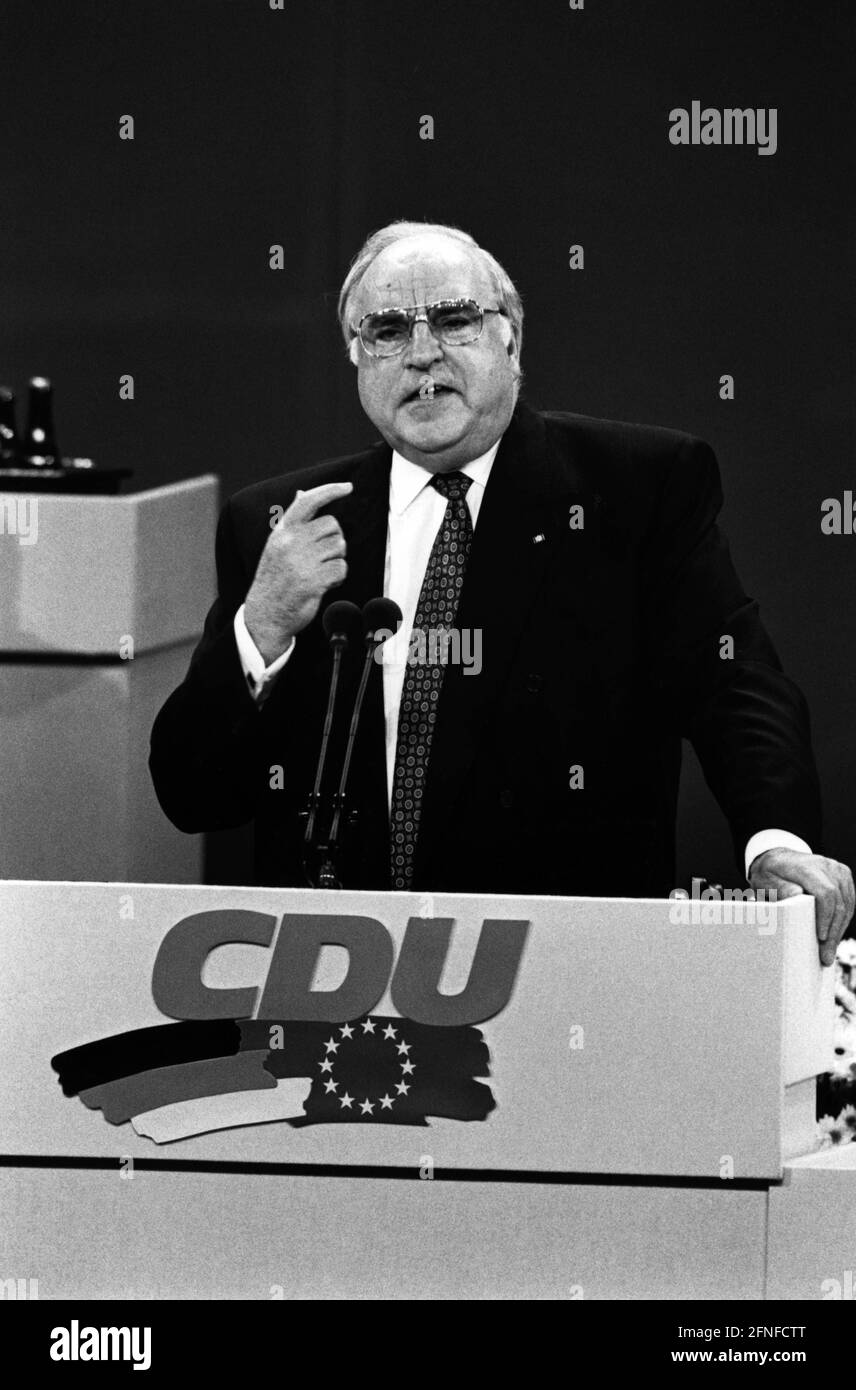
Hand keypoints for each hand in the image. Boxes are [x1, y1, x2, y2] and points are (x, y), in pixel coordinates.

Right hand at [244, 481, 352, 662]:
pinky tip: (324, 584)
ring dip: (336, 560)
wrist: (265, 614)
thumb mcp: (277, 546)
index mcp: (282, 532)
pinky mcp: (312, 580)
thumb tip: (303, 494)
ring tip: (320, 572)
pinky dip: (338, 577)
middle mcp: (290, 542)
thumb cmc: (275, 579)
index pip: (308, 502)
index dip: (330, 491)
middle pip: (333, 525)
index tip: (348, 487)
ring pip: (339, 546)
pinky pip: (341, 568)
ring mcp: (301, 561)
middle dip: (335, 540)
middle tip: (323, 557)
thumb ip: (292, 523)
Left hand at [748, 849, 854, 966]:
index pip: (825, 893)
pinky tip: (834, 935)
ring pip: (847, 903)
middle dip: (833, 931)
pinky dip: (843, 920)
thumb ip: (781, 889)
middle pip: (838, 901)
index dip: (826, 917)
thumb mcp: (765, 882)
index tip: (821, 938)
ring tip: (829, 951)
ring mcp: (836, 869)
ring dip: (840, 929)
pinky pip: (849, 900)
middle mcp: (825, 865)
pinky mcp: (842, 875)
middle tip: (826, 956)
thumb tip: (797, 897)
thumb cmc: (770, 873)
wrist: (778, 858)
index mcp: (805, 866)